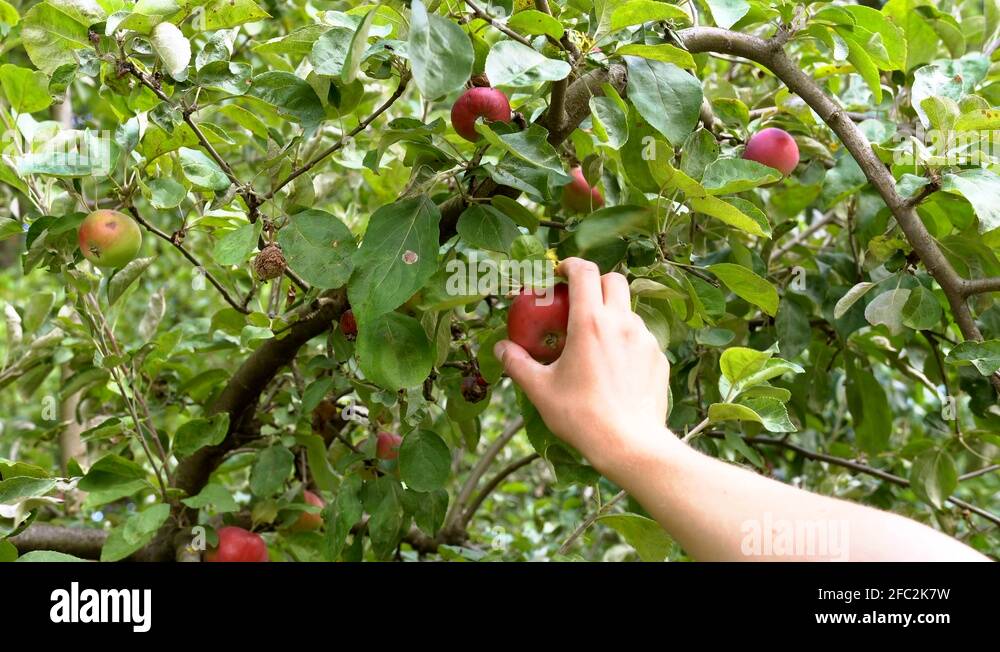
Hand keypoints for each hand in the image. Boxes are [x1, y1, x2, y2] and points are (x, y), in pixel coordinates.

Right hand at [494, 258, 673, 473]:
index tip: (559, 273)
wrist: (630, 445)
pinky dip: (626, 341)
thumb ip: (518, 364)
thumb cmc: (581, 416)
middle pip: (614, 280)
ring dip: (611, 315)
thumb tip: (501, 348)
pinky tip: (615, 368)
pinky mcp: (659, 358)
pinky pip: (641, 338)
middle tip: (578, 302)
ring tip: (594, 343)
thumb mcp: (541, 390)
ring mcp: (645, 339)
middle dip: (595, 283)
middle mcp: (621, 323)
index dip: (570, 265)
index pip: (584, 271)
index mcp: (589, 322)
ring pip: (628, 311)